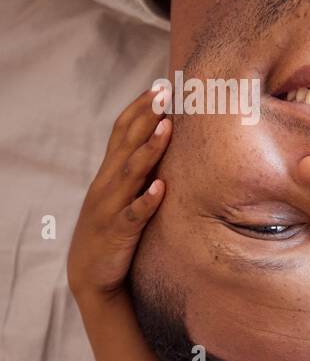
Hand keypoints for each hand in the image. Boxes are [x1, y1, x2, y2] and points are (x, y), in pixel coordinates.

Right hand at [67, 87, 170, 300]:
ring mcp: (111, 207)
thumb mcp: (122, 195)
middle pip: (127, 143)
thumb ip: (136, 170)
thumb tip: (160, 143)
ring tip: (168, 127)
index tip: (160, 85)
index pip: (122, 132)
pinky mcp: (118, 232)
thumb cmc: (114, 230)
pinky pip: (134, 215)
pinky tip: (160, 188)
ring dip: (149, 149)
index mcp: (110, 173)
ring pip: (131, 173)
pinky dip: (146, 200)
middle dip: (146, 116)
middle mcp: (108, 184)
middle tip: (166, 91)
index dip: (140, 108)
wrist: (90, 274)